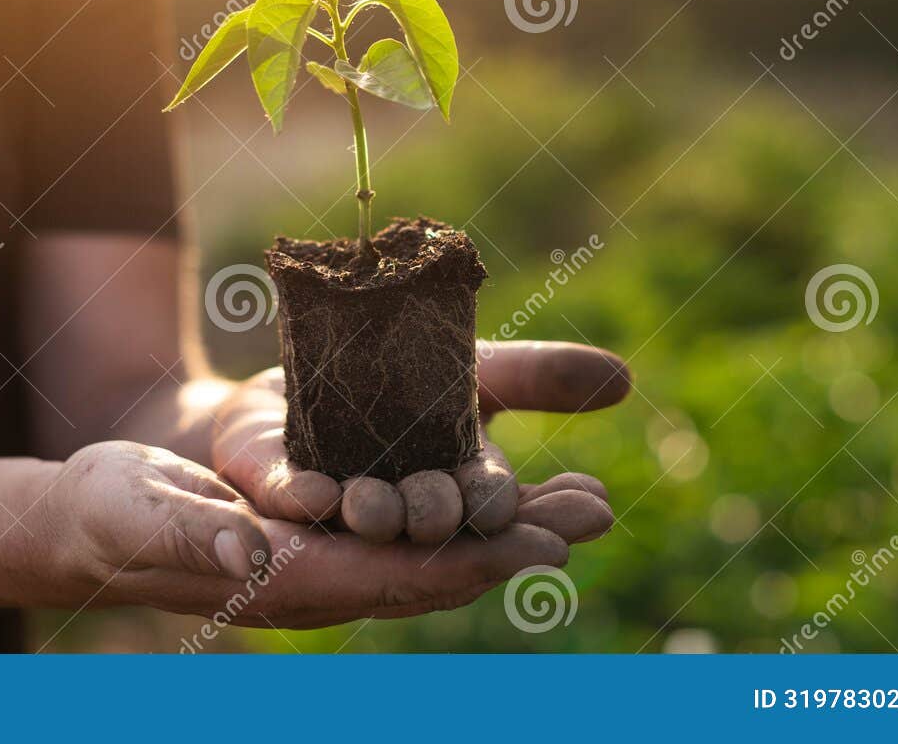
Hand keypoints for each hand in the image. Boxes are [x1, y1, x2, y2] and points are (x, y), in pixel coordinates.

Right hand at [26, 439, 572, 628]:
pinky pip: (410, 529)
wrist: (88, 522)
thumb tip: (253, 560)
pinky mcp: (324, 532)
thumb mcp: (140, 516)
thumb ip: (194, 539)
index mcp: (284, 580)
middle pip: (438, 568)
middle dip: (515, 544)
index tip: (540, 543)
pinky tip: (509, 488)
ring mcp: (327, 558)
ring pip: (436, 550)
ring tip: (581, 500)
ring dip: (507, 528)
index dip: (469, 560)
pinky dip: (467, 511)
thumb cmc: (107, 516)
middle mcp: (320, 577)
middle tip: (597, 511)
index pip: (394, 578)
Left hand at [209, 340, 628, 544]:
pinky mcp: (272, 486)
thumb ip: (534, 376)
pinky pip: (285, 500)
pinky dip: (302, 499)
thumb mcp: (470, 369)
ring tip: (389, 506)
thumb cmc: (398, 384)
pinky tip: (314, 499)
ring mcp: (338, 507)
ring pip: (366, 527)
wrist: (298, 366)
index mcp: (457, 488)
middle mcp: (404, 511)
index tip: (597, 506)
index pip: (506, 510)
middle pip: (443, 531)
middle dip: (468, 525)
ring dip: (383, 517)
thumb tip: (625, 380)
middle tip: (494, 508)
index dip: (550, 515)